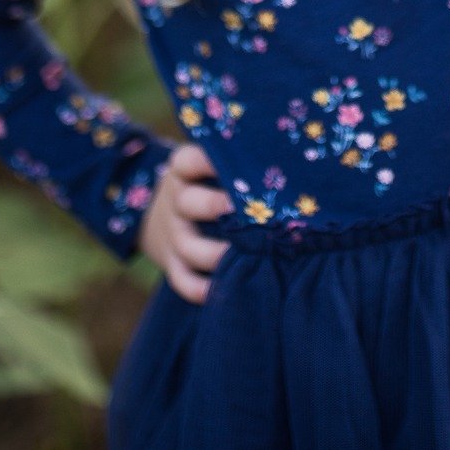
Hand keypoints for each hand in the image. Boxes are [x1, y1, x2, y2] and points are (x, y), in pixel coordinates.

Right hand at [136, 142, 235, 303]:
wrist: (160, 215)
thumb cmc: (205, 182)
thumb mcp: (208, 162)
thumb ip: (237, 160)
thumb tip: (289, 160)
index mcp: (183, 169)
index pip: (189, 161)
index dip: (210, 162)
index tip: (240, 163)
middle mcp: (176, 200)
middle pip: (187, 202)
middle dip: (215, 207)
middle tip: (247, 211)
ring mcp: (172, 234)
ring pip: (188, 246)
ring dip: (215, 255)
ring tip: (250, 256)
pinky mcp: (171, 263)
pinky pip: (182, 280)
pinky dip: (202, 289)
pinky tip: (229, 289)